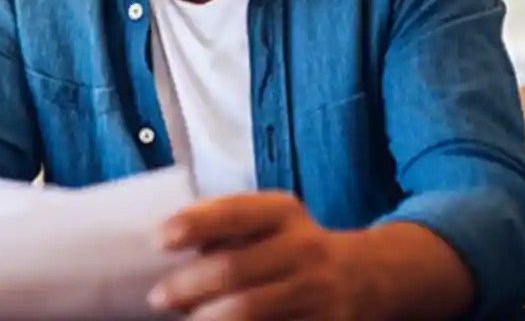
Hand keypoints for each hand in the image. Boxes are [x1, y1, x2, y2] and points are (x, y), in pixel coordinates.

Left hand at [149, 192, 360, 320]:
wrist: (366, 276)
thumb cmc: (289, 244)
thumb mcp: (267, 220)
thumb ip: (223, 224)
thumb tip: (163, 245)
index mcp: (282, 213)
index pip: (234, 213)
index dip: (194, 225)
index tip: (160, 240)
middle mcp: (304, 248)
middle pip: (235, 270)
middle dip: (188, 286)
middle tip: (159, 297)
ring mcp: (317, 292)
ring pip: (251, 312)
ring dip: (207, 318)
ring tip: (185, 319)